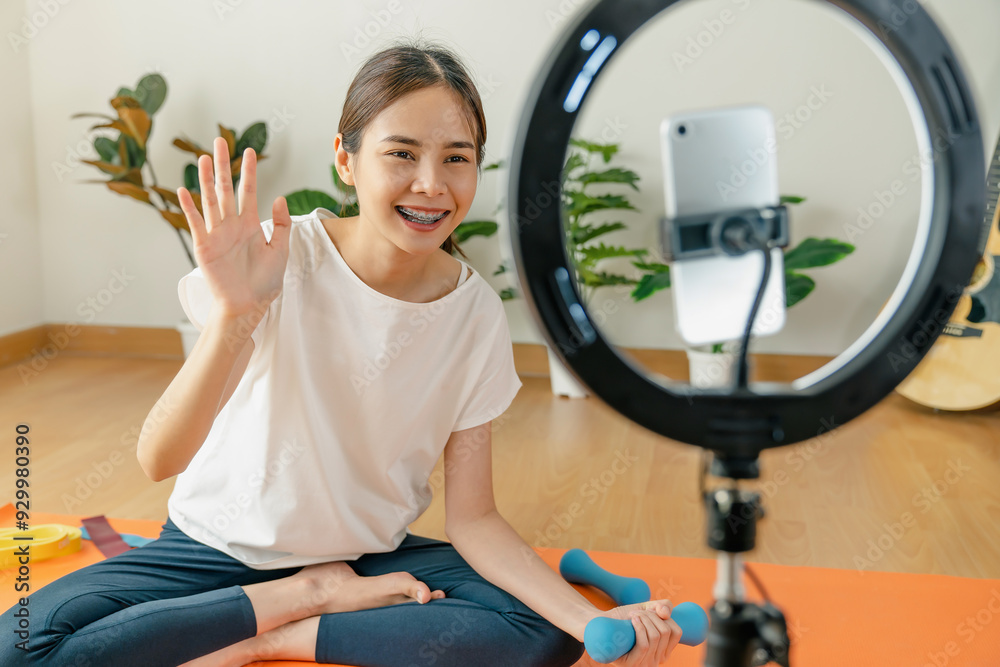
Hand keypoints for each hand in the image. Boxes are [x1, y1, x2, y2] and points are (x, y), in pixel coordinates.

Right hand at [177, 136, 292, 321]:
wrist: (248, 305)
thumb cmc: (265, 282)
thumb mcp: (280, 251)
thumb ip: (281, 225)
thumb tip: (279, 197)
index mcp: (251, 225)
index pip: (249, 191)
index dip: (249, 172)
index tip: (250, 152)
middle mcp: (232, 225)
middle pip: (226, 189)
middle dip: (224, 166)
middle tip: (220, 141)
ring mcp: (216, 234)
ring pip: (210, 200)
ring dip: (207, 179)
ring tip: (204, 158)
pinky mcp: (204, 246)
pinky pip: (195, 223)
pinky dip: (189, 207)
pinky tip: (184, 190)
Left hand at [596, 599, 681, 665]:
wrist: (600, 625)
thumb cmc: (623, 618)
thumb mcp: (646, 609)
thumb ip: (661, 606)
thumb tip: (666, 613)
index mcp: (663, 650)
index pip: (677, 632)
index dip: (665, 616)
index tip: (650, 611)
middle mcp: (657, 660)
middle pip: (665, 632)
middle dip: (651, 615)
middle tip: (636, 613)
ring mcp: (644, 664)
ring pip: (655, 636)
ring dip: (644, 619)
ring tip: (632, 616)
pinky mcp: (631, 664)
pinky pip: (644, 645)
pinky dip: (639, 628)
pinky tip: (633, 621)